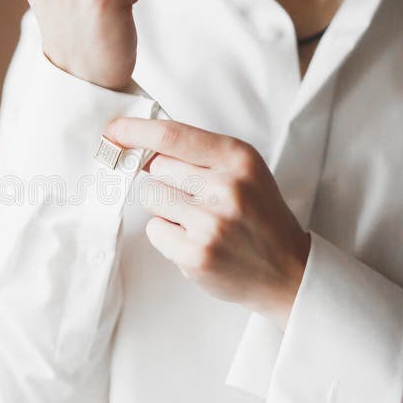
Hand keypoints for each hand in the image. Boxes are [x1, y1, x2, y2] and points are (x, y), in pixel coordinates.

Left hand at [105, 118, 310, 329]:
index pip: (173, 136)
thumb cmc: (258, 216)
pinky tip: (196, 241)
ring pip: (151, 198)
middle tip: (196, 199)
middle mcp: (226, 186)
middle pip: (157, 168)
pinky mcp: (196, 254)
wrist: (288, 271)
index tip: (114, 131)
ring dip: (166, 209)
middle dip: (166, 182)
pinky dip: (168, 236)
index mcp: (238, 158)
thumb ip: (198, 156)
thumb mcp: (242, 172)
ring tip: (199, 222)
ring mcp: (211, 223)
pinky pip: (155, 230)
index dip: (135, 131)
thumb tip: (142, 147)